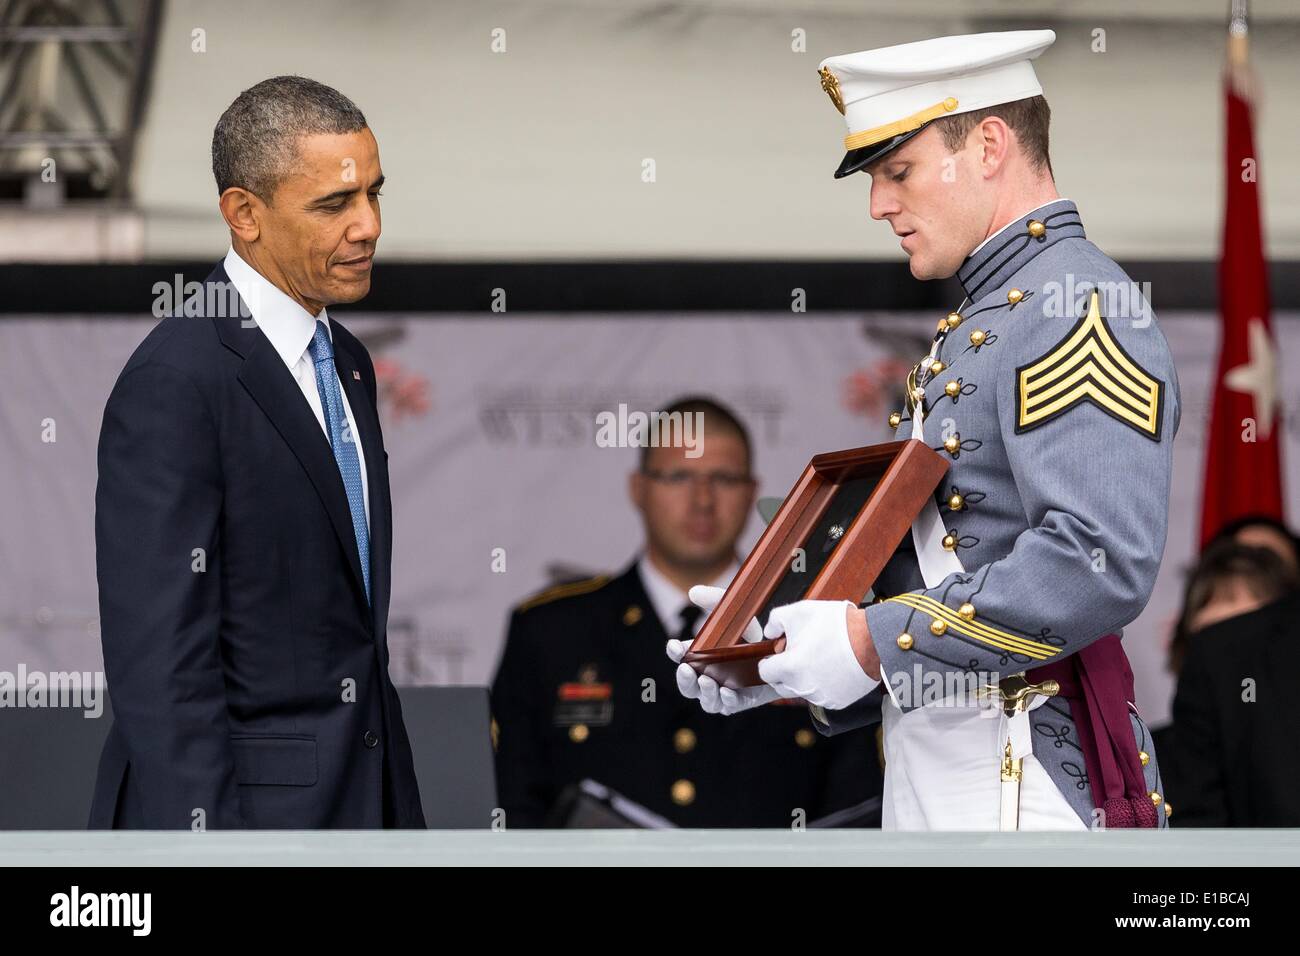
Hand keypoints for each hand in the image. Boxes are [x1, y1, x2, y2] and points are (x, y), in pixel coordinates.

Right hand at [665, 585, 779, 715]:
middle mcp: (708, 677)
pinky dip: (725, 700)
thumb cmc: (751, 635)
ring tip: (706, 680)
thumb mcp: (735, 614)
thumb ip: (715, 600)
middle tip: (686, 669)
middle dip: (683, 679)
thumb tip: (693, 592)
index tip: (673, 645)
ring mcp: (723, 692)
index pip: (681, 656)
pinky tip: (727, 691)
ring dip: (703, 691)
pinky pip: (728, 706)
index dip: (674, 652)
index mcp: (701, 657)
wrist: (780, 653)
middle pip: (688, 685)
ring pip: (706, 700)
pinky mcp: (740, 702)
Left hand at [757, 600, 880, 710]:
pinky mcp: (836, 702)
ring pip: (801, 691)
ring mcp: (820, 697)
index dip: (770, 659)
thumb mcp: (798, 611)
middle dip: (785, 671)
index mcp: (789, 668)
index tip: (781, 652)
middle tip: (801, 652)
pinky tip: (832, 668)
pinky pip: (820, 696)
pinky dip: (822, 685)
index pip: (765, 672)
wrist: (872, 639)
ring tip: (820, 657)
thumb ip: (774, 621)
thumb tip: (769, 633)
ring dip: (804, 678)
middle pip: (781, 685)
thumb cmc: (836, 625)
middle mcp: (802, 688)